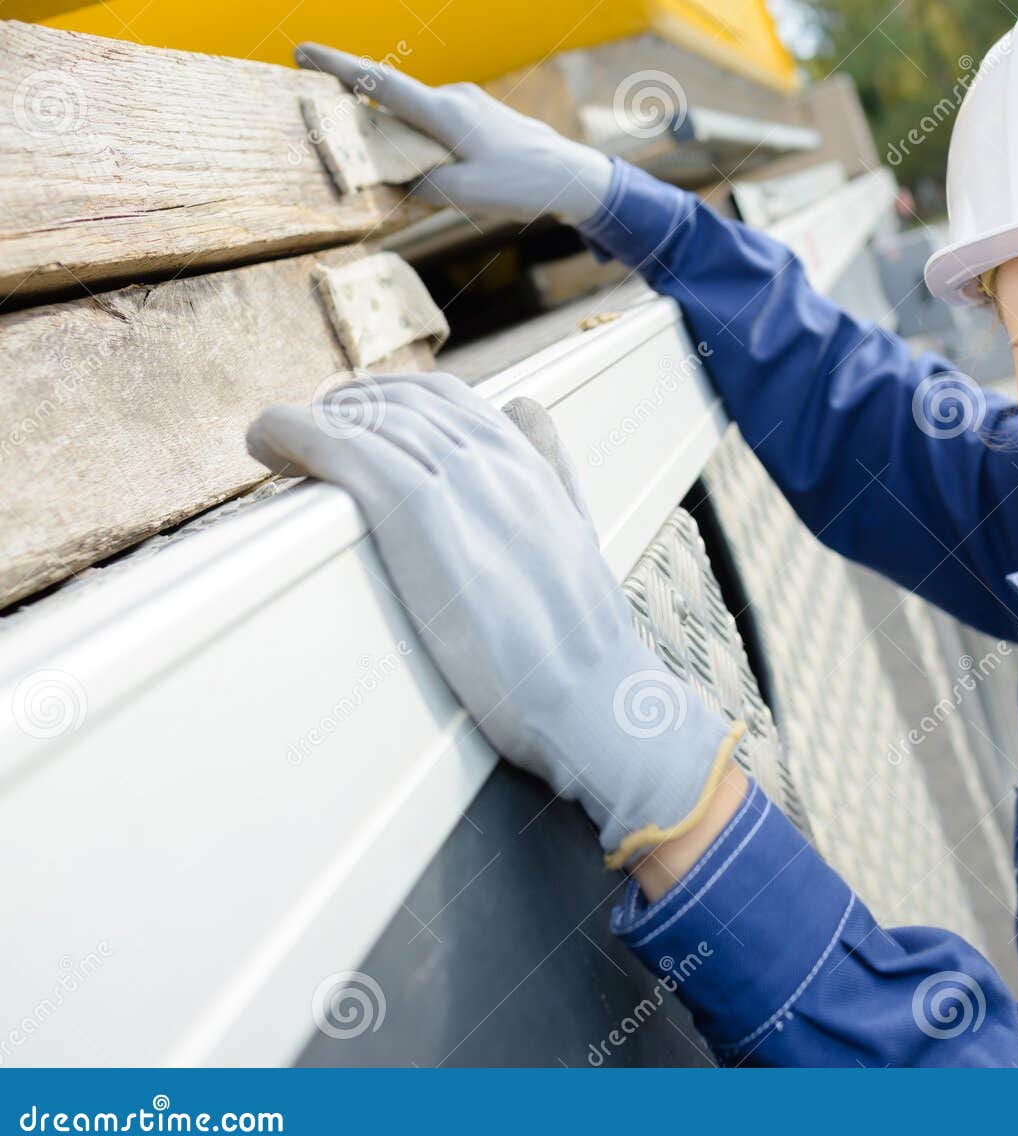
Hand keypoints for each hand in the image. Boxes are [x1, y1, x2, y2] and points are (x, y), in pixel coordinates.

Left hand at [245, 373, 740, 867]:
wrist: (594, 697)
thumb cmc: (584, 640)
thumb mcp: (577, 532)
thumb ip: (551, 467)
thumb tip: (524, 406)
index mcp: (530, 463)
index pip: (447, 397)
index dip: (389, 399)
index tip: (352, 422)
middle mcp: (493, 459)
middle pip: (397, 399)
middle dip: (342, 406)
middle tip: (301, 436)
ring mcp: (457, 481)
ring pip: (363, 417)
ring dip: (308, 418)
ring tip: (274, 444)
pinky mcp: (417, 513)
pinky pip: (337, 445)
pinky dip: (290, 431)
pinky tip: (265, 442)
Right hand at [295, 43, 616, 226]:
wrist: (574, 178)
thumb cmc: (523, 184)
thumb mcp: (467, 196)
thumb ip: (424, 187)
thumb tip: (397, 182)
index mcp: (446, 112)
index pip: (381, 85)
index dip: (339, 69)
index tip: (301, 51)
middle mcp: (455, 99)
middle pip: (396, 104)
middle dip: (367, 118)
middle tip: (344, 137)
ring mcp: (470, 105)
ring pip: (420, 120)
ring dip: (404, 141)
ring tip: (409, 175)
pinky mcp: (481, 118)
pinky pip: (441, 127)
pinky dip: (428, 145)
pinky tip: (441, 173)